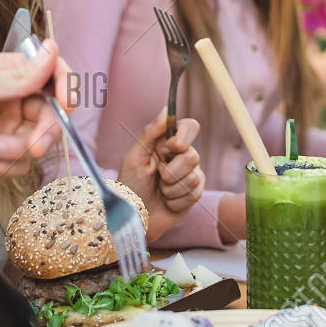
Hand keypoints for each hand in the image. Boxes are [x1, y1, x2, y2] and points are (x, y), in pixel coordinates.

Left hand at [0, 42, 68, 188]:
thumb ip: (22, 76)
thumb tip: (53, 48)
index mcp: (4, 73)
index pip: (49, 74)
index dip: (64, 87)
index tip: (68, 104)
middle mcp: (7, 101)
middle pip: (49, 115)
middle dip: (42, 133)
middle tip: (33, 146)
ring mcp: (2, 131)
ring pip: (35, 144)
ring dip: (11, 151)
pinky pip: (18, 165)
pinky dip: (0, 166)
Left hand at [119, 109, 205, 240]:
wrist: (135, 216)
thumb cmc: (131, 185)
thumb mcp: (135, 156)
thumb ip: (151, 132)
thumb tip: (166, 110)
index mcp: (167, 144)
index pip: (190, 127)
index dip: (183, 138)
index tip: (169, 148)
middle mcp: (182, 157)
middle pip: (193, 155)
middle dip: (170, 171)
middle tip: (157, 176)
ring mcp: (191, 175)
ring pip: (194, 177)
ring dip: (171, 188)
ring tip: (160, 191)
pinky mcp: (194, 194)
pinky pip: (194, 194)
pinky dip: (175, 200)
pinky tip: (167, 201)